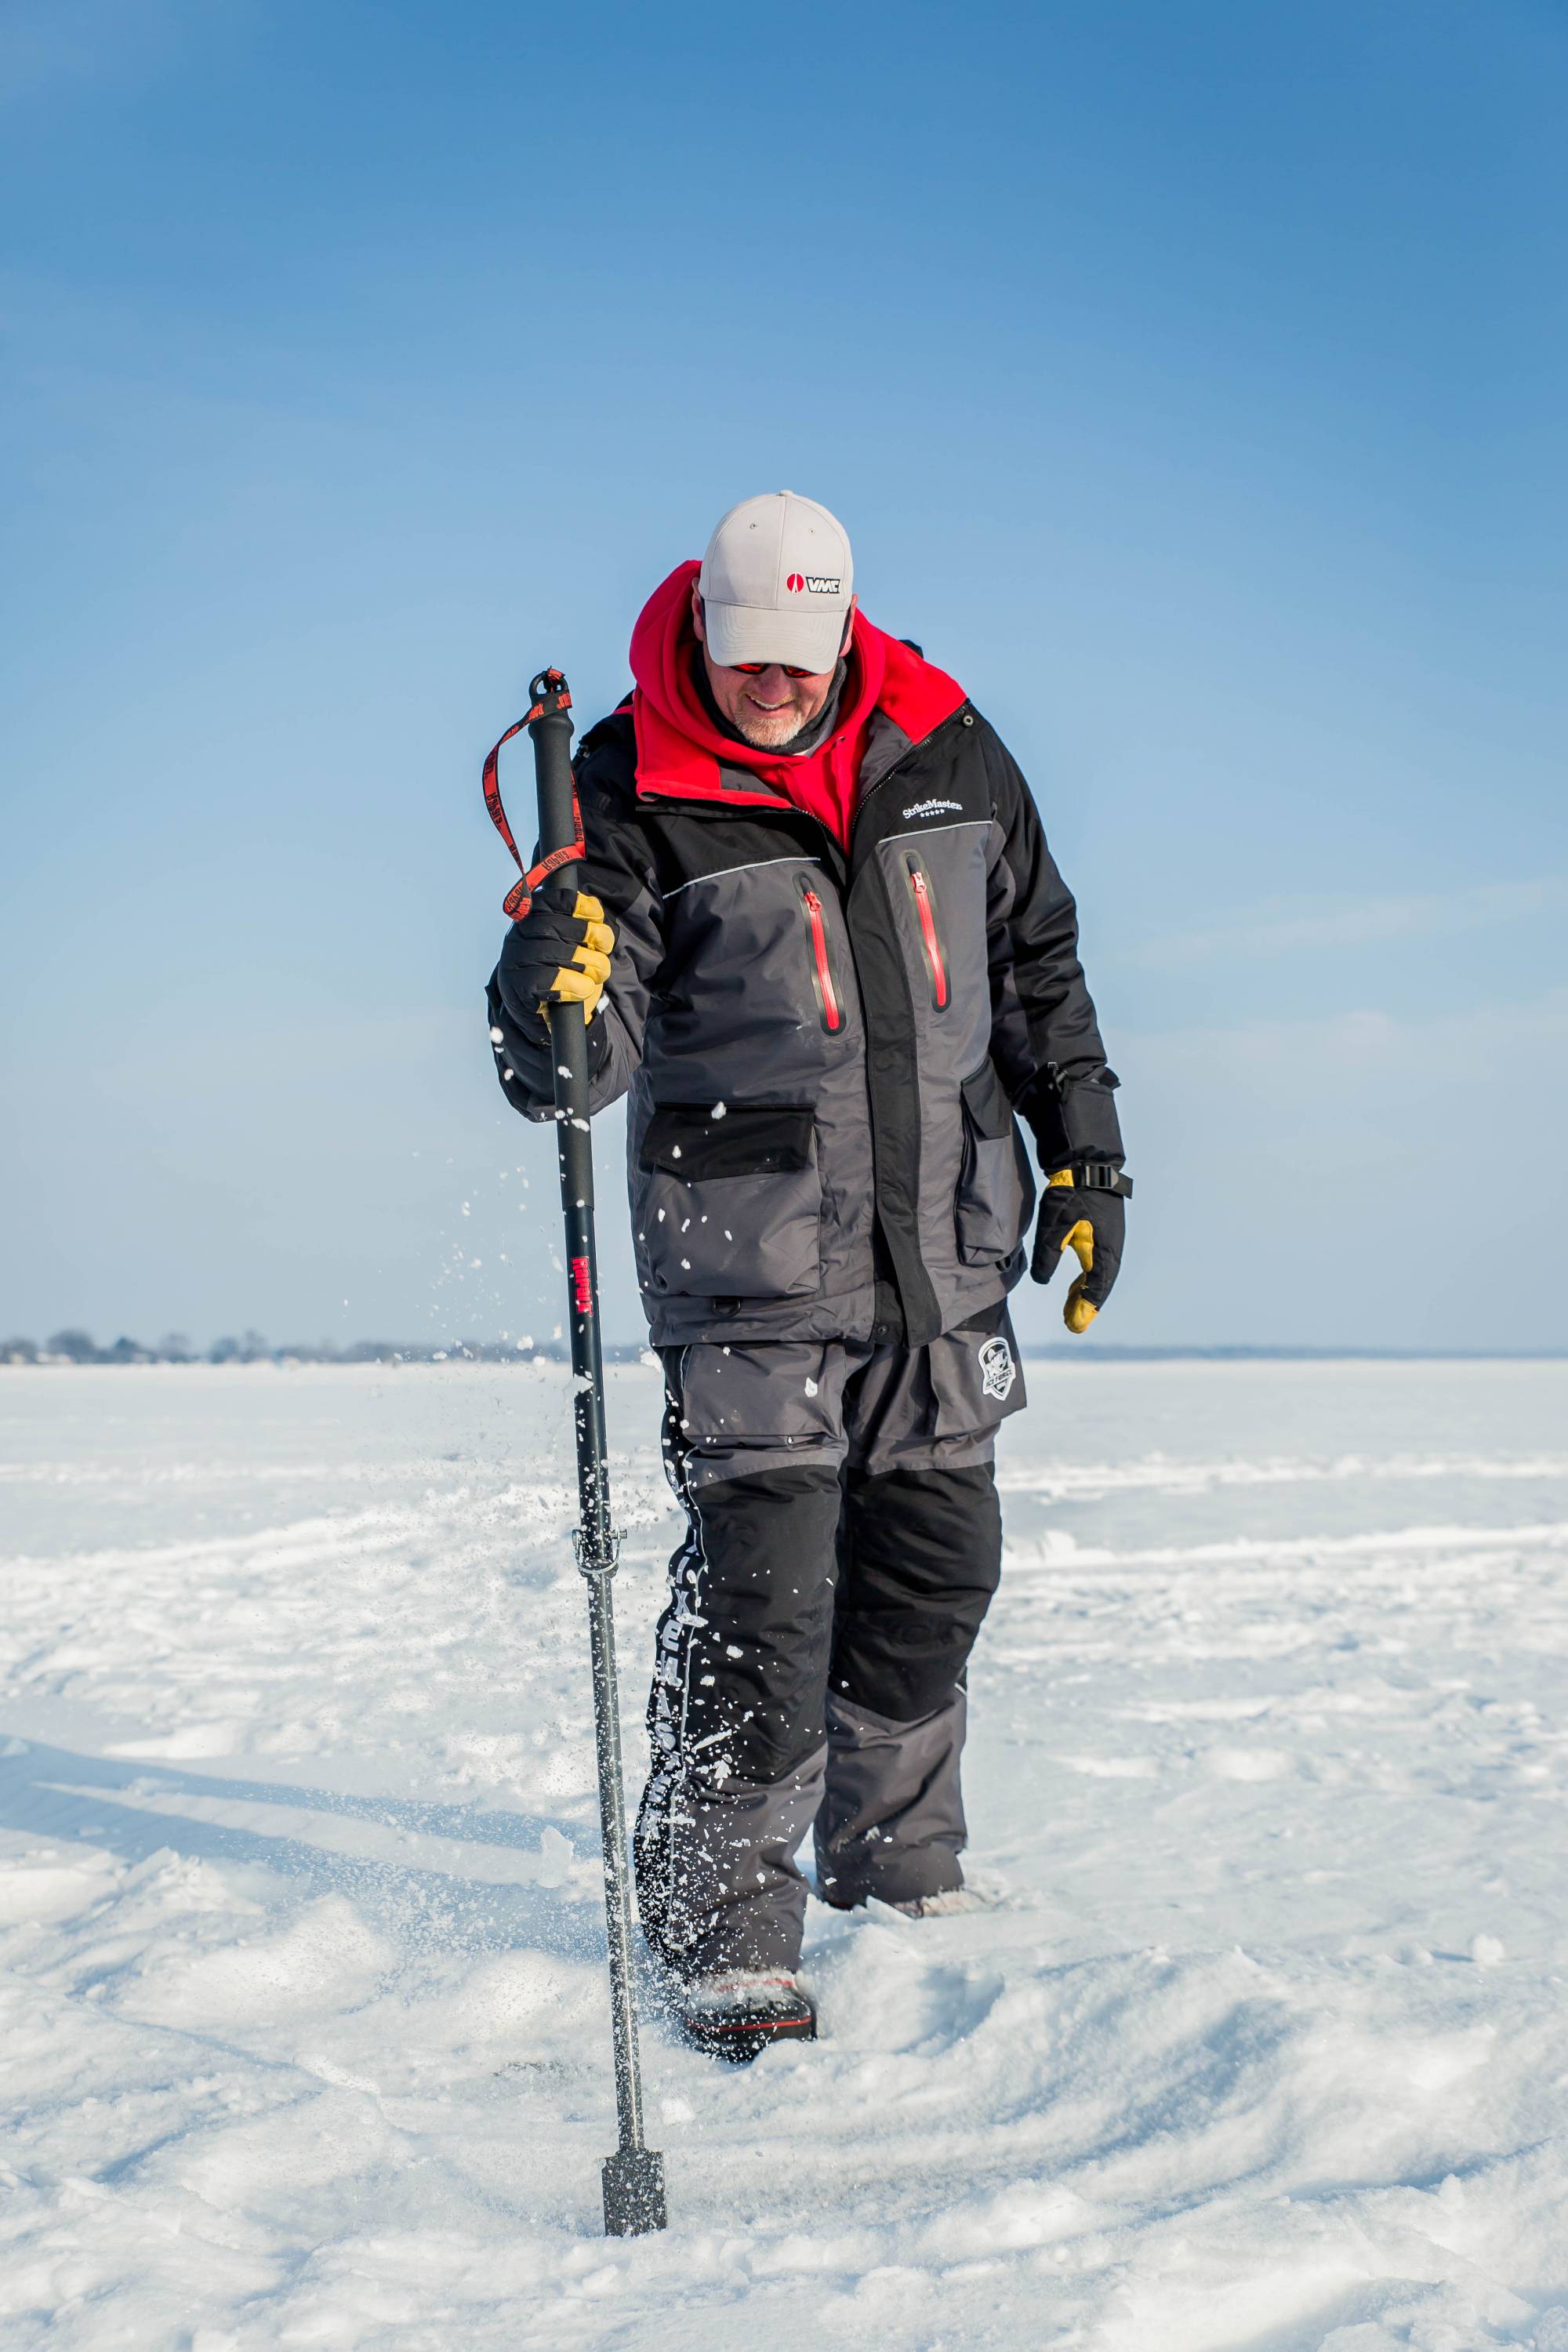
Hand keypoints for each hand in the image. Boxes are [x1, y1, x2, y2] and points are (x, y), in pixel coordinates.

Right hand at [496, 886, 614, 1036]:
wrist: (545, 1018)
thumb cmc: (563, 975)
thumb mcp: (574, 944)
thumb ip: (582, 924)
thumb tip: (595, 911)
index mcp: (529, 921)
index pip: (550, 901)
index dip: (578, 905)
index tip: (597, 918)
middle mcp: (517, 938)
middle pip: (556, 926)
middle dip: (590, 936)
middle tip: (603, 950)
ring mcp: (514, 963)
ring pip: (558, 954)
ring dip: (589, 965)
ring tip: (596, 974)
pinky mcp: (519, 988)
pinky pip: (553, 980)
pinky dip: (576, 985)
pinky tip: (581, 989)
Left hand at [1030, 1170, 1126, 1332]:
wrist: (1087, 1161)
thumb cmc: (1071, 1193)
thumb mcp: (1053, 1227)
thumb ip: (1047, 1257)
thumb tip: (1042, 1280)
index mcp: (1104, 1252)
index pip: (1096, 1289)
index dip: (1085, 1309)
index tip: (1073, 1325)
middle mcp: (1111, 1250)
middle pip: (1100, 1286)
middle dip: (1085, 1305)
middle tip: (1070, 1323)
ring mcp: (1109, 1240)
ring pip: (1099, 1274)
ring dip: (1085, 1291)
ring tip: (1070, 1307)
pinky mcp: (1102, 1232)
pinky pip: (1097, 1262)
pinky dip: (1086, 1276)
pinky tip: (1076, 1281)